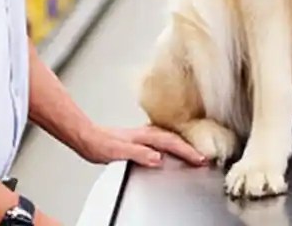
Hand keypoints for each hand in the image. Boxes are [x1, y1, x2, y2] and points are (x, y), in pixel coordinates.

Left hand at [75, 123, 207, 168]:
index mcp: (145, 135)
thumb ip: (139, 154)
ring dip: (184, 146)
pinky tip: (173, 148)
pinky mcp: (141, 138)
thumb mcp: (118, 152)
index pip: (172, 143)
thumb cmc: (100, 143)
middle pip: (175, 139)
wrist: (87, 137)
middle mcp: (147, 133)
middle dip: (191, 148)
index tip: (200, 159)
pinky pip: (164, 140)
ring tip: (195, 154)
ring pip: (170, 138)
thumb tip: (158, 158)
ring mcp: (144, 135)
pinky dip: (173, 145)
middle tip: (204, 158)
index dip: (188, 152)